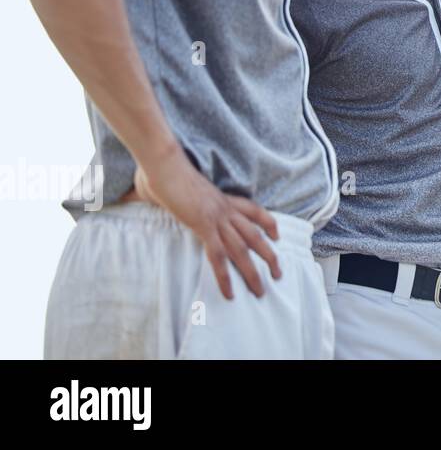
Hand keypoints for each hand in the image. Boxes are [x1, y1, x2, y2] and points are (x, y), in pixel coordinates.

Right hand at [133, 149, 282, 300]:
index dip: (268, 223)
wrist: (166, 164)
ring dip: (252, 272)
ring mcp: (217, 218)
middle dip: (269, 256)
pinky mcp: (204, 225)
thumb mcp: (178, 184)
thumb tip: (146, 193)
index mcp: (223, 198)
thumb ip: (172, 193)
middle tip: (278, 273)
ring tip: (259, 290)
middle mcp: (225, 209)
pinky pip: (218, 255)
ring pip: (242, 250)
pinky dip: (224, 276)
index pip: (254, 210)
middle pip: (255, 235)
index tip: (276, 236)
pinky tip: (229, 292)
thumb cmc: (167, 170)